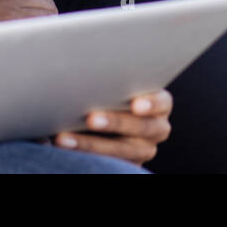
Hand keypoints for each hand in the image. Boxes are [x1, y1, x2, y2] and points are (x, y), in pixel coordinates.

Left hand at [51, 89, 172, 165]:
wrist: (111, 119)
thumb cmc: (113, 90)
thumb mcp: (121, 84)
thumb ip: (115, 80)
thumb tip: (87, 61)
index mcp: (160, 105)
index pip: (162, 102)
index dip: (151, 104)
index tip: (135, 104)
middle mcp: (157, 128)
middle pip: (142, 128)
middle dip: (115, 123)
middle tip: (90, 119)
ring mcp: (143, 150)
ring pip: (122, 151)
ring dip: (91, 144)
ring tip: (64, 138)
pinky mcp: (127, 164)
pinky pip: (108, 165)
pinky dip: (84, 155)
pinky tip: (65, 147)